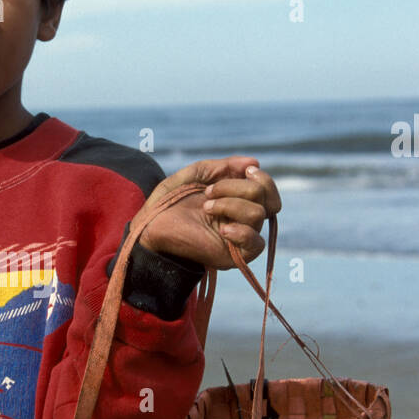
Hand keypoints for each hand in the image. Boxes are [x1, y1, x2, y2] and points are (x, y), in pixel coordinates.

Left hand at [139, 157, 281, 269]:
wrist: (150, 228)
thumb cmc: (169, 202)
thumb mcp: (196, 174)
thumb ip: (223, 166)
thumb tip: (255, 162)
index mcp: (237, 200)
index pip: (267, 191)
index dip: (262, 178)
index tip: (245, 171)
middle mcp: (242, 219)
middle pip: (265, 198)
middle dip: (236, 188)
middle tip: (209, 192)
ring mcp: (240, 237)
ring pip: (258, 214)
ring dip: (230, 205)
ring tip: (206, 208)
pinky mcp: (235, 256)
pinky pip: (257, 244)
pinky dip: (242, 232)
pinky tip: (223, 229)